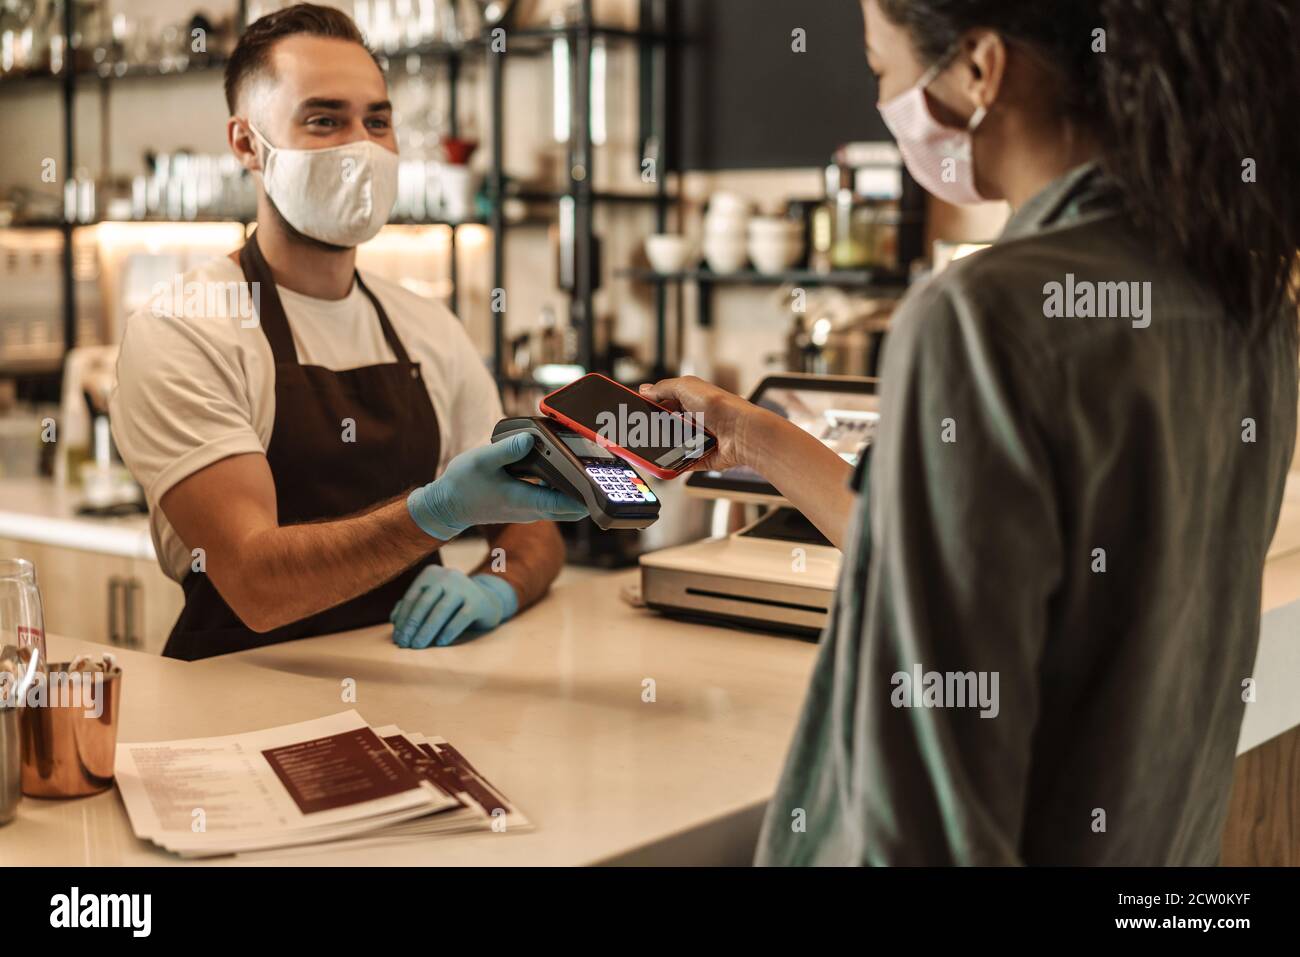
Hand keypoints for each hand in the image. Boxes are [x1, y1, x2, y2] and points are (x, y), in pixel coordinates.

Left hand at [390, 566, 518, 647]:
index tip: (397, 638)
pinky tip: (440, 643)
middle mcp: (447, 576)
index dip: (403, 619)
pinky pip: (461, 617)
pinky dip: (449, 631)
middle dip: (412, 625)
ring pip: (441, 610)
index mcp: (432, 574)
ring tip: (418, 646)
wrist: (486, 601)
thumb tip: (394, 620)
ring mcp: (464, 587)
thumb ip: (410, 607)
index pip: (412, 597)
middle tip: (404, 644)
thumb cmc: (450, 604)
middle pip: (425, 603)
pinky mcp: (478, 601)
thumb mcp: (430, 602)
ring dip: (427, 630)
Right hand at [407, 434, 588, 540]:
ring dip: (575, 488)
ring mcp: (531, 509)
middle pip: (574, 507)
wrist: (446, 506)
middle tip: (600, 468)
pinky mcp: (527, 504)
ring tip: (584, 463)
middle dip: (588, 491)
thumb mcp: (482, 461)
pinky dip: (561, 485)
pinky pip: (553, 498)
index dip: (589, 496)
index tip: (603, 483)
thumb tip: (530, 439)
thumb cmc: (462, 485)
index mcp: (526, 501)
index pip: (568, 505)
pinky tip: (560, 465)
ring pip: (564, 503)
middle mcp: (533, 509)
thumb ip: (507, 449)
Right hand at [638, 376, 765, 472]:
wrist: (741, 432)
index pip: (664, 401)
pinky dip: (673, 464)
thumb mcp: (686, 386)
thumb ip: (662, 388)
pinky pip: (681, 462)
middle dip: (654, 427)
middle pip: (666, 424)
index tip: (635, 411)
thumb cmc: (721, 406)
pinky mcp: (701, 457)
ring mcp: (698, 439)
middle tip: (639, 430)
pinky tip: (664, 462)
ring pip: (672, 444)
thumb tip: (644, 390)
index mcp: (691, 399)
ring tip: (651, 445)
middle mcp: (695, 418)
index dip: (650, 406)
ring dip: (663, 445)